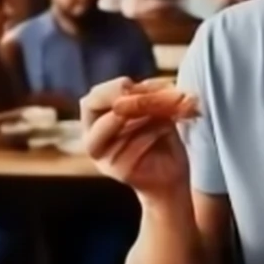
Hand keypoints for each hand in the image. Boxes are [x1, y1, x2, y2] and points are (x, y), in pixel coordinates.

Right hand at [80, 77, 188, 197]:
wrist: (172, 179)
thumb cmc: (160, 140)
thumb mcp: (153, 113)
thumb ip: (144, 98)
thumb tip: (138, 84)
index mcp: (96, 124)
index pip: (92, 99)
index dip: (112, 88)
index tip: (134, 84)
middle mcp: (92, 141)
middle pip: (92, 108)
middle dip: (121, 98)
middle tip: (148, 97)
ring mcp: (104, 157)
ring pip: (117, 122)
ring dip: (145, 111)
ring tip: (167, 110)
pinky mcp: (120, 170)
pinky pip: (135, 141)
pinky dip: (154, 130)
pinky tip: (167, 129)